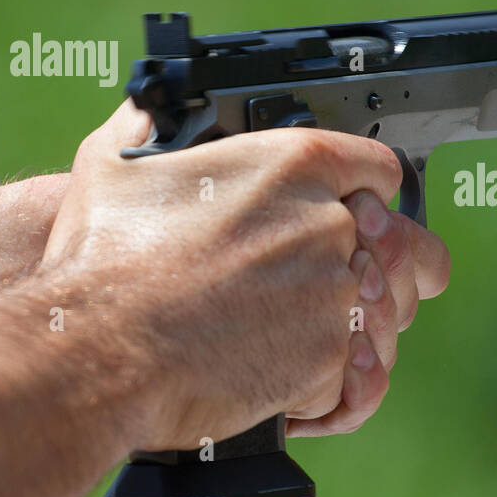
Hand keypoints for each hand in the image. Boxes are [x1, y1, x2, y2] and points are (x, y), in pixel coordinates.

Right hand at [42, 102, 448, 450]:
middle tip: (343, 284)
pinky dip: (328, 385)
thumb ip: (153, 128)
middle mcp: (329, 225)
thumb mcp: (118, 163)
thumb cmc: (103, 258)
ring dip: (357, 327)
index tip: (357, 210)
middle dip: (382, 265)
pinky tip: (296, 379)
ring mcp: (335, 295)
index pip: (379, 169)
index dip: (367, 192)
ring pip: (386, 314)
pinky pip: (355, 377)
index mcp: (295, 165)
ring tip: (310, 337)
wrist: (94, 349)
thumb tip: (151, 110)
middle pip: (403, 245)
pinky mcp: (328, 360)